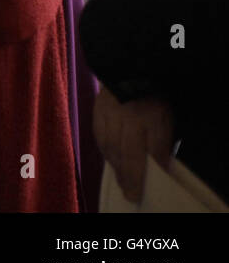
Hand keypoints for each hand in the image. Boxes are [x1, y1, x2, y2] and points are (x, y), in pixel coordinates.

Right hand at [93, 85, 173, 202]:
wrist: (131, 69)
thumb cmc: (153, 96)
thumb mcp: (165, 120)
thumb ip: (160, 144)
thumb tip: (157, 167)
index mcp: (143, 119)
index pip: (137, 154)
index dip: (136, 176)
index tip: (135, 193)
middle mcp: (122, 117)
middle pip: (121, 152)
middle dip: (125, 174)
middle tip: (128, 190)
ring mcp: (107, 112)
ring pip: (107, 145)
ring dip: (114, 164)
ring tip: (120, 177)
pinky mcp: (96, 108)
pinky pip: (98, 134)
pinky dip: (104, 149)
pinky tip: (110, 157)